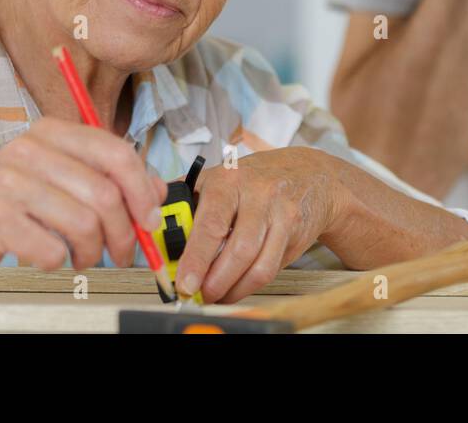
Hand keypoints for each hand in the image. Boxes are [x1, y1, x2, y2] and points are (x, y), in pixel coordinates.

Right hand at [0, 116, 166, 278]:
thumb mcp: (51, 180)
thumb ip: (102, 177)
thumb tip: (155, 191)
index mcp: (48, 132)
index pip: (115, 151)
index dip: (142, 189)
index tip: (149, 218)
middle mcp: (29, 149)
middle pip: (105, 193)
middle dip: (123, 232)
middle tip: (121, 253)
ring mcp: (9, 182)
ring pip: (84, 222)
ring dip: (92, 252)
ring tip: (82, 258)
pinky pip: (51, 248)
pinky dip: (58, 261)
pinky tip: (47, 256)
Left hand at [174, 147, 344, 303]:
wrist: (307, 173)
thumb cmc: (254, 178)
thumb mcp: (219, 177)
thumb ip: (189, 201)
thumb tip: (160, 235)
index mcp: (229, 179)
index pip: (211, 223)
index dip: (196, 258)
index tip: (184, 282)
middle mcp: (259, 194)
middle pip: (238, 250)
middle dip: (215, 281)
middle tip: (199, 294)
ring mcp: (282, 214)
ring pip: (258, 265)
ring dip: (233, 289)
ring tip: (217, 294)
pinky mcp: (296, 232)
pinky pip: (272, 268)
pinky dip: (251, 286)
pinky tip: (238, 286)